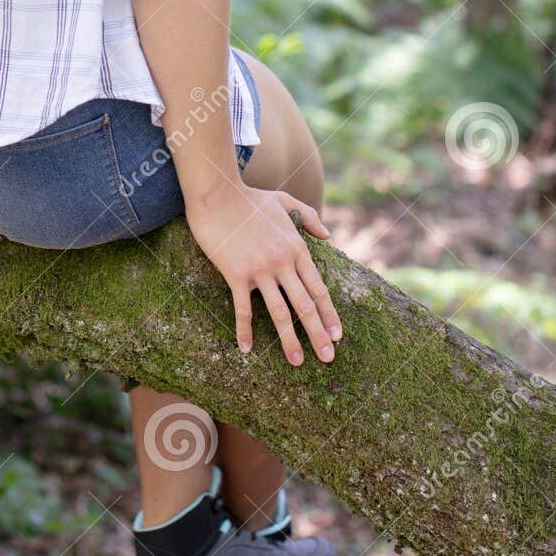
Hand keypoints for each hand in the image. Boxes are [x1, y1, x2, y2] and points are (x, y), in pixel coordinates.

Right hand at [185, 184, 341, 365]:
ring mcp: (260, 270)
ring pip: (280, 312)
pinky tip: (246, 348)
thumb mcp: (284, 200)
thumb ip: (308, 217)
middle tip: (328, 358)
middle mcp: (283, 262)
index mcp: (297, 248)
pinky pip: (243, 308)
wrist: (217, 193)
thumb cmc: (248, 197)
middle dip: (318, 334)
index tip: (338, 336)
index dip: (330, 314)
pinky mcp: (236, 274)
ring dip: (289, 340)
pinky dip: (244, 330)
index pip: (319, 288)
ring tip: (297, 361)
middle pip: (305, 305)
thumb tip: (328, 235)